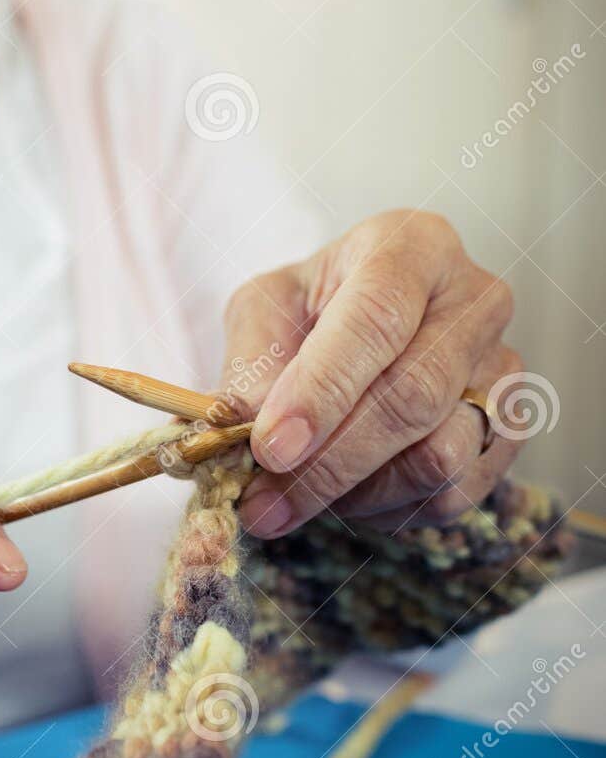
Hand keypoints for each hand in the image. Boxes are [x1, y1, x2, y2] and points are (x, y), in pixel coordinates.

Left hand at [220, 211, 520, 537]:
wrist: (359, 331)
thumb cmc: (310, 311)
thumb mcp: (264, 311)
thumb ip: (252, 363)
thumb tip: (246, 425)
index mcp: (414, 247)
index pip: (377, 318)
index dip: (323, 389)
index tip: (271, 447)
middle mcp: (475, 300)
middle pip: (413, 396)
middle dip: (329, 462)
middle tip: (263, 500)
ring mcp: (504, 367)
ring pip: (439, 456)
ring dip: (356, 493)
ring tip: (297, 495)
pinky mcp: (512, 431)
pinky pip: (454, 495)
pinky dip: (388, 510)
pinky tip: (346, 496)